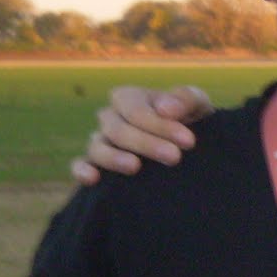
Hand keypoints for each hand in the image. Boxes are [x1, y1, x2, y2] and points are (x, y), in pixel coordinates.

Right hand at [69, 85, 212, 184]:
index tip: (188, 141)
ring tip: (135, 167)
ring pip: (97, 147)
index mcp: (130, 98)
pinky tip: (93, 179)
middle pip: (118, 129)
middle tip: (174, 157)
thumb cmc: (191, 120)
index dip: (159, 124)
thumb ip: (185, 99)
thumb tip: (165, 109)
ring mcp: (101, 141)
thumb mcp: (197, 105)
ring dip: (115, 158)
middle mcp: (110, 118)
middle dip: (146, 143)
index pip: (135, 109)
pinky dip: (82, 170)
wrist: (189, 148)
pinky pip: (79, 164)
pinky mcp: (96, 164)